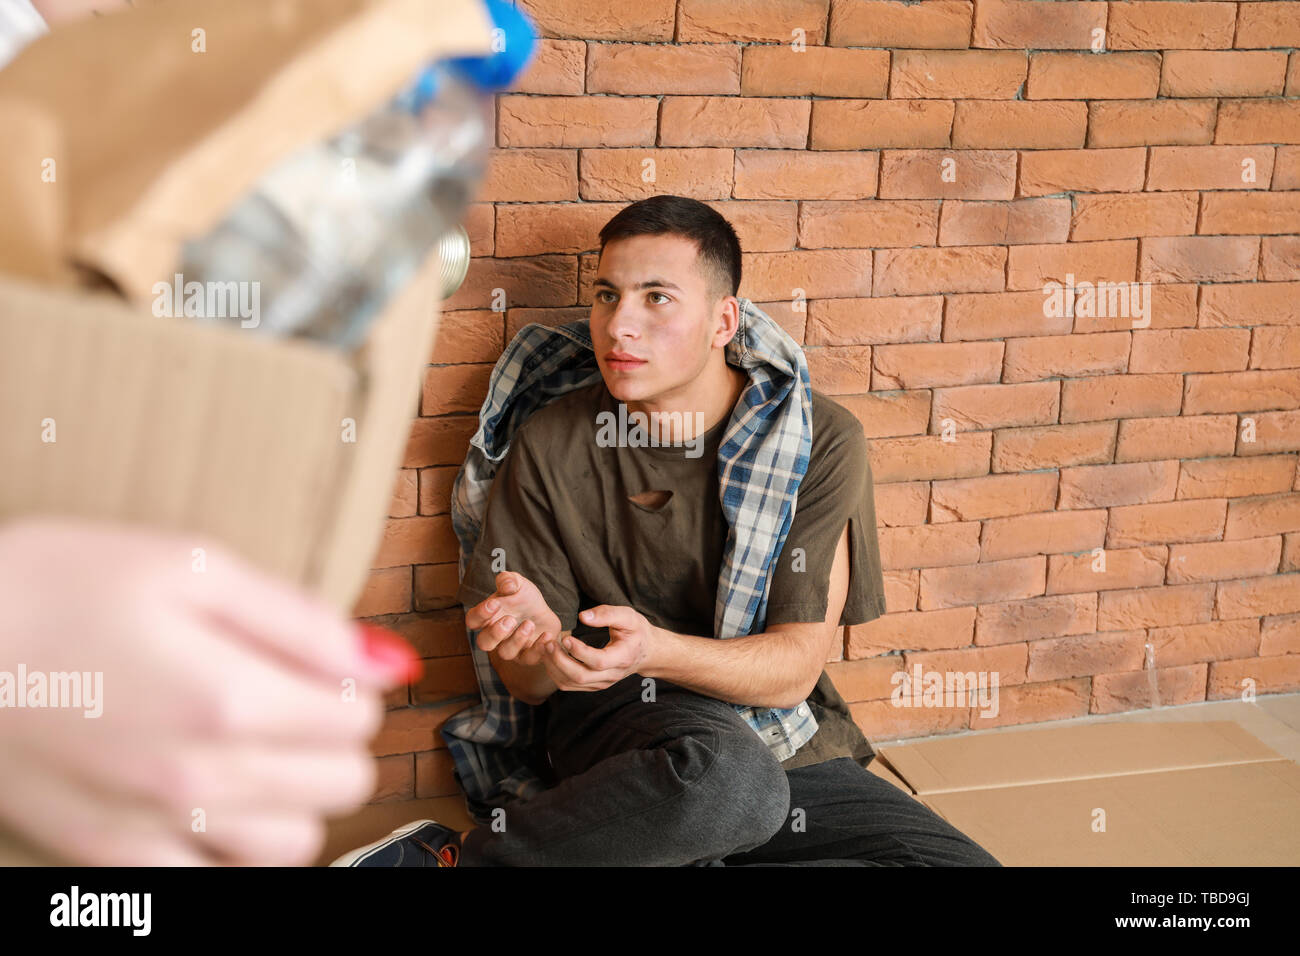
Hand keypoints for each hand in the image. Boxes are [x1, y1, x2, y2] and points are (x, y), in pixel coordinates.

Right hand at [0, 515, 414, 865]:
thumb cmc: (57, 586)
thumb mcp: (190, 566)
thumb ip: (301, 620)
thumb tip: (389, 661)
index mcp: (230, 697)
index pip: (360, 715)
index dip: (349, 681)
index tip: (315, 662)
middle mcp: (201, 778)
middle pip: (342, 782)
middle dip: (332, 737)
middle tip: (287, 697)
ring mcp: (154, 828)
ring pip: (296, 843)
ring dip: (296, 796)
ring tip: (254, 748)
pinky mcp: (111, 858)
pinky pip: (216, 883)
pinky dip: (235, 848)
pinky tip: (213, 803)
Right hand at [464, 571, 561, 667]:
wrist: (544, 613)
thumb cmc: (524, 599)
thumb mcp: (518, 584)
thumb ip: (508, 580)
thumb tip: (507, 585)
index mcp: (487, 618)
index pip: (473, 620)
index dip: (481, 614)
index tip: (495, 604)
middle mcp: (495, 636)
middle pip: (484, 643)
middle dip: (495, 633)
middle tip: (510, 619)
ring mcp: (510, 648)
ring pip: (505, 653)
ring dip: (517, 640)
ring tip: (529, 624)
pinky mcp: (528, 655)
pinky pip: (530, 658)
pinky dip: (538, 648)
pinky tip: (546, 635)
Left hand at [539, 605, 655, 691]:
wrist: (646, 652)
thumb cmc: (637, 631)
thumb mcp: (628, 616)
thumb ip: (607, 614)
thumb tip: (582, 617)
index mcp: (622, 658)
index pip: (598, 661)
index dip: (580, 652)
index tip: (566, 637)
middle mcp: (611, 675)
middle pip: (580, 676)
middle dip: (560, 661)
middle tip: (548, 643)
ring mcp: (602, 683)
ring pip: (571, 683)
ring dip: (554, 667)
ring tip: (546, 647)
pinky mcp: (593, 685)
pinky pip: (569, 685)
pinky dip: (556, 672)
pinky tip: (551, 656)